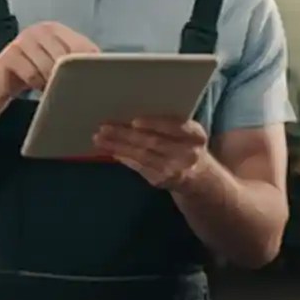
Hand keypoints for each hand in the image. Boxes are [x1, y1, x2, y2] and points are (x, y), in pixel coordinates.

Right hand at [0, 21, 98, 97]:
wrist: (0, 81)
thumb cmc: (34, 72)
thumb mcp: (56, 63)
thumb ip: (75, 61)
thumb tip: (101, 69)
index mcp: (55, 28)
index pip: (81, 45)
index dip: (88, 64)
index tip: (92, 79)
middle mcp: (39, 30)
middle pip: (65, 57)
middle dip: (68, 76)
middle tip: (70, 89)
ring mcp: (22, 40)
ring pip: (48, 66)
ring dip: (52, 83)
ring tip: (51, 89)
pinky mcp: (8, 55)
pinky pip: (31, 74)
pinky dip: (36, 85)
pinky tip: (36, 87)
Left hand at [93, 118, 210, 190]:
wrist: (200, 179)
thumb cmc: (187, 146)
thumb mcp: (187, 132)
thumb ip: (168, 124)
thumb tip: (131, 118)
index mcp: (195, 135)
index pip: (175, 127)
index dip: (155, 124)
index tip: (134, 121)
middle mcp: (187, 153)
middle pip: (153, 142)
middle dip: (126, 134)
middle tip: (104, 127)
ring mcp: (174, 170)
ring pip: (142, 156)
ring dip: (118, 147)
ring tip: (99, 139)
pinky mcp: (161, 181)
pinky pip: (138, 167)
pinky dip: (123, 158)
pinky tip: (110, 151)